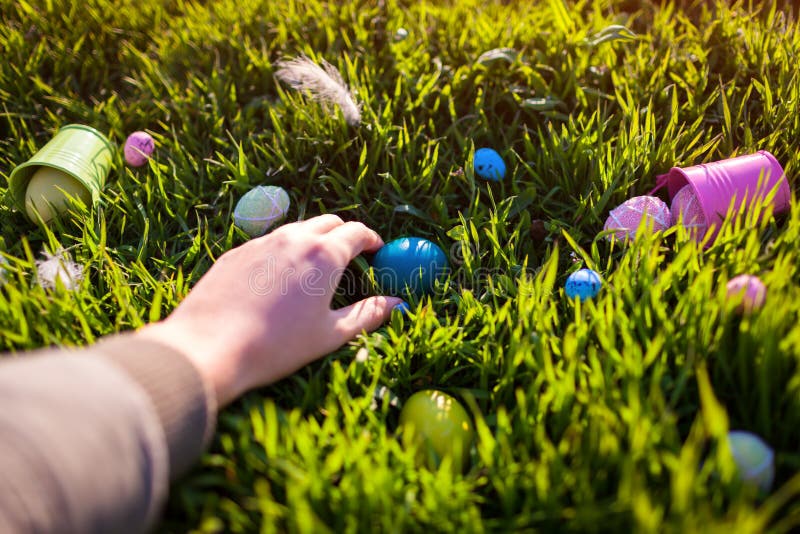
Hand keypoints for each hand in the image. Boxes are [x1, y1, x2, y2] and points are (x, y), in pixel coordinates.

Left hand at [139, 215, 402, 404]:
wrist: (209, 347)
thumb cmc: (276, 345)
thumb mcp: (330, 334)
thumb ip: (368, 314)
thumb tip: (396, 303)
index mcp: (324, 255)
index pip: (357, 232)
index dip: (372, 240)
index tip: (377, 251)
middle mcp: (294, 238)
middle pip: (328, 223)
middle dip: (344, 235)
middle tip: (351, 258)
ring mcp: (261, 242)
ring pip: (297, 230)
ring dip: (313, 242)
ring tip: (315, 272)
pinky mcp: (236, 253)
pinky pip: (268, 243)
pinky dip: (283, 253)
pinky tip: (278, 283)